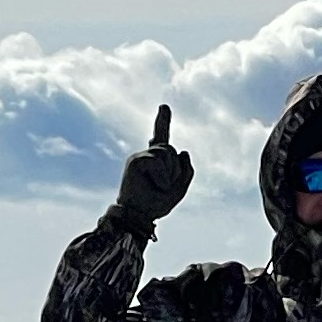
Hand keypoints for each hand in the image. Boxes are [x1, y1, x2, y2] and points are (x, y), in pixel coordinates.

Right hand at [115, 102, 194, 228]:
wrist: (140, 215)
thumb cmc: (157, 204)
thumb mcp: (181, 188)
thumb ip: (187, 170)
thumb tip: (183, 150)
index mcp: (157, 161)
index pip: (162, 137)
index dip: (163, 121)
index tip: (164, 106)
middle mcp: (147, 156)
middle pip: (172, 150)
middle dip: (175, 171)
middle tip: (164, 188)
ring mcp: (140, 157)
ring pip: (167, 153)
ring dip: (170, 174)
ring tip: (159, 187)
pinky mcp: (135, 161)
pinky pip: (157, 162)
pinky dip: (162, 177)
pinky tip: (154, 185)